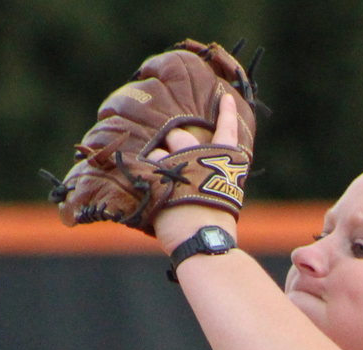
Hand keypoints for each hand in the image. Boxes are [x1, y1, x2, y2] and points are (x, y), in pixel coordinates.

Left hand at [153, 92, 243, 254]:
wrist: (205, 239)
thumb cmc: (219, 225)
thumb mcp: (226, 198)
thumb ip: (212, 182)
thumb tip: (203, 181)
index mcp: (222, 159)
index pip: (227, 131)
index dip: (226, 113)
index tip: (226, 97)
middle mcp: (197, 156)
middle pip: (178, 135)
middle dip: (170, 140)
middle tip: (166, 148)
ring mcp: (175, 165)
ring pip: (156, 152)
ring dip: (152, 160)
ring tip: (151, 175)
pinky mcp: (155, 179)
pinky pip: (141, 170)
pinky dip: (138, 176)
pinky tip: (135, 182)